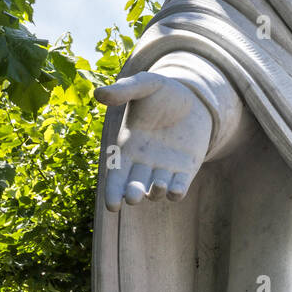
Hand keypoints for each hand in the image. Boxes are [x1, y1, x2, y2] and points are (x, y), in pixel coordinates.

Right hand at [95, 71, 212, 212]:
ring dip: (156, 192)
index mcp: (127, 147)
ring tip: (158, 185)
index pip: (116, 174)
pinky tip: (176, 191)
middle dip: (133, 193)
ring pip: (156, 189)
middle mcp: (143, 162)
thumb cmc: (162, 91)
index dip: (112, 190)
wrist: (193, 96)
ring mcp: (165, 167)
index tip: (112, 206)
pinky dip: (176, 192)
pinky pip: (179, 186)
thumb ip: (123, 91)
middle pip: (134, 185)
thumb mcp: (144, 86)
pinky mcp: (186, 168)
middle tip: (133, 196)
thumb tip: (98, 94)